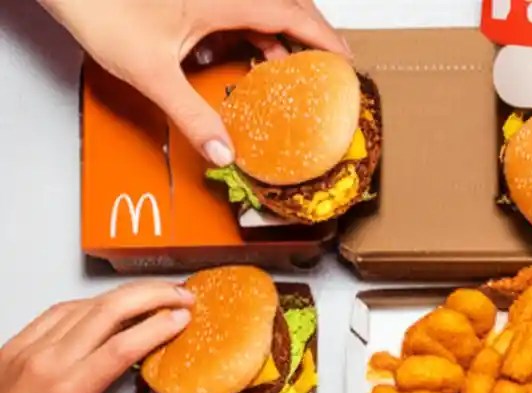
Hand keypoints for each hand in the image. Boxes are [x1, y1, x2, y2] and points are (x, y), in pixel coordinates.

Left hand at [38, 0, 347, 165]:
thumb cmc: (102, 11)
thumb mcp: (152, 73)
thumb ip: (193, 116)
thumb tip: (223, 153)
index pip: (290, 13)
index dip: (322, 37)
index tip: (345, 58)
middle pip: (286, 2)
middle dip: (311, 31)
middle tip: (329, 60)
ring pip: (263, 2)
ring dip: (282, 29)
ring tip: (293, 63)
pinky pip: (240, 5)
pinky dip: (255, 25)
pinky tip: (248, 51)